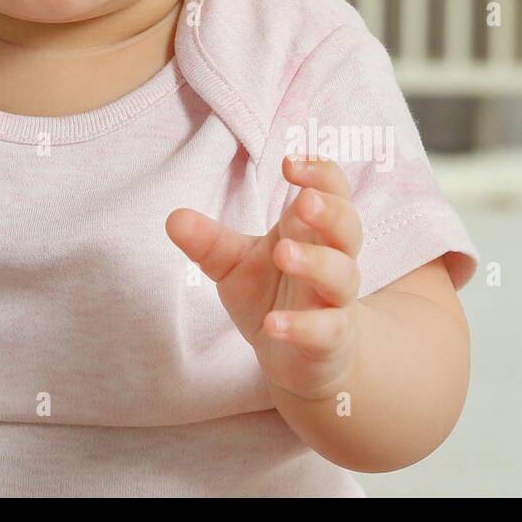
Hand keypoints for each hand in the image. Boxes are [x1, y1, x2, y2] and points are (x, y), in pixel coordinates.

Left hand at [165, 154, 363, 400]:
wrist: (299, 358)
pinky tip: (273, 323)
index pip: (332, 190)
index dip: (320, 172)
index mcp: (310, 230)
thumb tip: (173, 218)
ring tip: (282, 252)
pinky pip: (325, 329)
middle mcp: (332, 259)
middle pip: (348, 227)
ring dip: (316, 262)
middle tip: (303, 201)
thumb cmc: (272, 294)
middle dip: (330, 211)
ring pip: (342, 275)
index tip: (289, 163)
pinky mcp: (331, 339)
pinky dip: (301, 325)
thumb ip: (209, 241)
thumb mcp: (234, 264)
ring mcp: (334, 300)